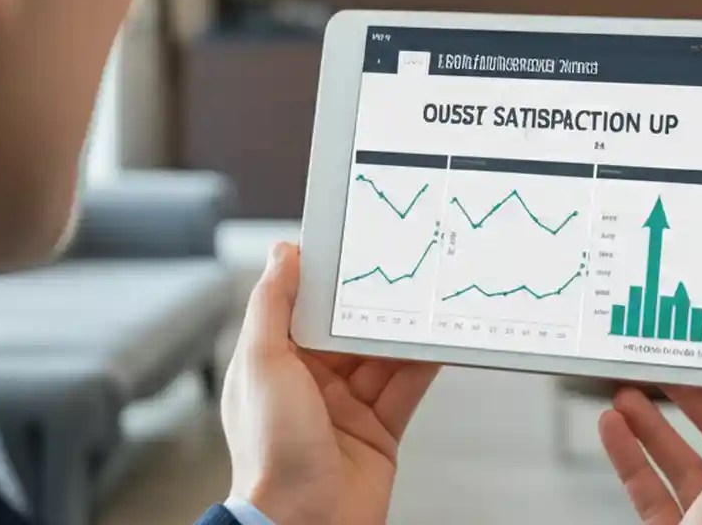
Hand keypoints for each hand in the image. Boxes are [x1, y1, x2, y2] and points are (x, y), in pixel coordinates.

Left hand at [221, 243, 439, 524]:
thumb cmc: (271, 454)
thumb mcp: (262, 364)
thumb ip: (271, 305)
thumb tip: (282, 254)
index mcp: (274, 365)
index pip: (302, 309)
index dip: (325, 279)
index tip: (350, 247)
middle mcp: (310, 384)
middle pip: (349, 330)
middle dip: (374, 302)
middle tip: (401, 267)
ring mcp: (347, 408)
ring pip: (382, 356)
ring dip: (404, 331)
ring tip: (428, 299)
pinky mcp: (380, 430)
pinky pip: (406, 388)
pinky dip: (424, 364)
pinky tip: (438, 341)